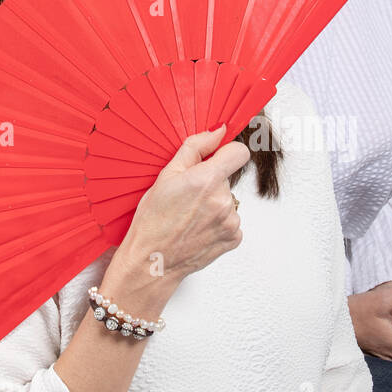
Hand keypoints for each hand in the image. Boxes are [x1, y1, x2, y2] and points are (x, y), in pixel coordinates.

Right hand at [116, 126, 249, 283]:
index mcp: (207, 180)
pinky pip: (231, 220)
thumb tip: (218, 132)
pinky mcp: (234, 238)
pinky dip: (218, 222)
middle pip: (227, 178)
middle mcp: (223, 200)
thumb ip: (196, 147)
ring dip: (214, 203)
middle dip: (211, 181)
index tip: (216, 158)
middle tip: (187, 196)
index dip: (227, 152)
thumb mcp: (166, 175)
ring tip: (190, 215)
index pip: (239, 152)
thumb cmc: (153, 219)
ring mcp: (231, 221)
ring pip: (228, 199)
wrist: (152, 260)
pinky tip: (198, 228)